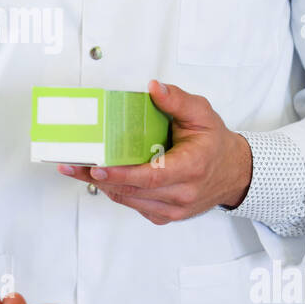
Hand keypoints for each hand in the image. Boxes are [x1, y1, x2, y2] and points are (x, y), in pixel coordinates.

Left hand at [59, 80, 251, 225]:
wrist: (233, 172)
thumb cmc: (215, 143)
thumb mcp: (202, 114)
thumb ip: (177, 100)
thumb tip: (154, 88)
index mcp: (192, 168)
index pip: (151, 176)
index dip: (120, 173)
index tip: (96, 166)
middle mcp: (183, 194)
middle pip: (132, 190)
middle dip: (98, 177)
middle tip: (71, 164)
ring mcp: (173, 209)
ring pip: (129, 200)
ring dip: (101, 185)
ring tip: (76, 168)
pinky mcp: (165, 216)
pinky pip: (133, 204)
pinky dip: (115, 190)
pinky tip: (99, 177)